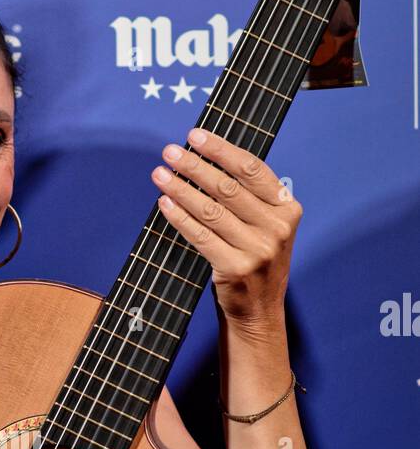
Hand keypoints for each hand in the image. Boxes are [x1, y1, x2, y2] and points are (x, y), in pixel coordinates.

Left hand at [150, 127, 301, 325]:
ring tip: (160, 174)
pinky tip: (164, 203)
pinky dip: (179, 217)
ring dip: (181, 188)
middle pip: (229, 186)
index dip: (222, 149)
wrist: (259, 312)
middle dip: (195, 165)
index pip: (252, 169)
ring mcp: (257, 249)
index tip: (196, 135)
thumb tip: (208, 159)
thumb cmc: (256, 261)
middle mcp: (277, 227)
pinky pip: (200, 236)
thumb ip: (250, 197)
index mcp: (287, 209)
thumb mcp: (267, 227)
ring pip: (211, 210)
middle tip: (170, 151)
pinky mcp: (235, 268)